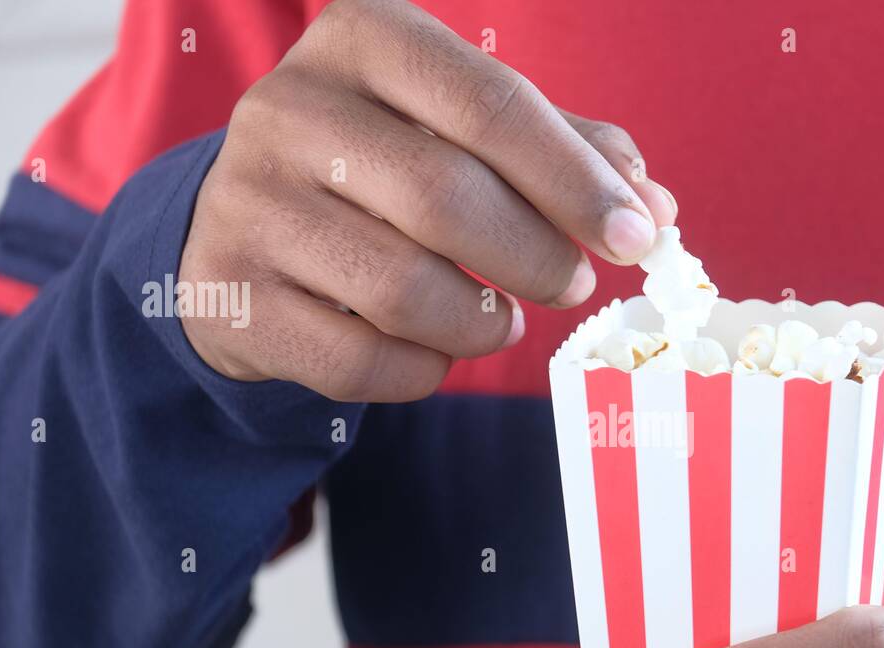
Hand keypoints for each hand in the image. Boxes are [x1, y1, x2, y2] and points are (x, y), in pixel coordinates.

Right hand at [178, 0, 675, 400]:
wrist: (241, 228)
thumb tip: (654, 211)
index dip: (575, 179)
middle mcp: (288, 108)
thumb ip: (562, 155)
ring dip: (482, 324)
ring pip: (405, 292)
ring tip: (501, 319)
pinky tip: (435, 349)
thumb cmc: (384, 171)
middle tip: (573, 285)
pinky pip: (360, 362)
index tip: (637, 237)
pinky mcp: (229, 297)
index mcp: (362, 40)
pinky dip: (423, 371)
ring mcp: (247, 205)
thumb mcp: (463, 130)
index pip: (489, 104)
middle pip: (448, 200)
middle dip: (537, 258)